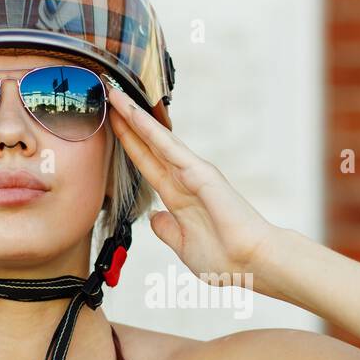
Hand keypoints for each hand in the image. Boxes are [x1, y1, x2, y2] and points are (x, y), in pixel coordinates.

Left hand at [106, 86, 279, 284]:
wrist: (251, 264)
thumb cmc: (225, 258)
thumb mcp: (183, 244)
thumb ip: (167, 230)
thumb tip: (155, 218)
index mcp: (179, 197)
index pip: (146, 164)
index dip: (128, 145)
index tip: (110, 126)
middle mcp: (185, 180)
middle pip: (148, 145)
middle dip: (127, 123)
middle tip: (107, 97)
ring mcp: (193, 173)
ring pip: (157, 139)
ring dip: (134, 118)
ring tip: (114, 96)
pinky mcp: (201, 173)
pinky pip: (170, 147)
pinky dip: (151, 130)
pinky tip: (133, 115)